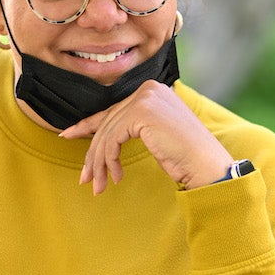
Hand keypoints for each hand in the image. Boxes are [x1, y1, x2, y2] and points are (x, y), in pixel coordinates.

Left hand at [60, 82, 232, 194]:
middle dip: (93, 154)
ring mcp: (145, 98)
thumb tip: (100, 135)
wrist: (206, 165)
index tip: (68, 136)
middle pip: (108, 123)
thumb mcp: (154, 136)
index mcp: (152, 91)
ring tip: (98, 186)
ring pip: (107, 133)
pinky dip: (110, 161)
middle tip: (85, 178)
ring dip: (100, 163)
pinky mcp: (142, 112)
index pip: (113, 110)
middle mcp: (148, 89)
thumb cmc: (185, 156)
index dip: (88, 125)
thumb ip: (131, 127)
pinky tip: (117, 177)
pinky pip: (113, 139)